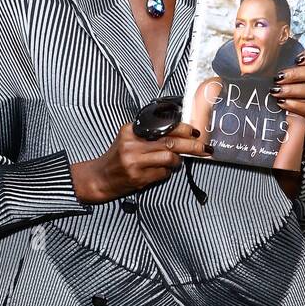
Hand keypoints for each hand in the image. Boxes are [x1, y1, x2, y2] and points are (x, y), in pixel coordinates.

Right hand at [71, 121, 211, 203]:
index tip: (195, 132)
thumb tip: (180, 134)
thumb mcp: (129, 140)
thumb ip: (149, 135)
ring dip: (177, 161)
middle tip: (204, 148)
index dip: (183, 129)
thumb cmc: (118, 158)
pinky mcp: (137, 178)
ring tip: (175, 162)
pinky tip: (161, 172)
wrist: (100, 178)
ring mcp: (134, 161)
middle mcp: (132, 144)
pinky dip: (166, 173)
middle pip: (170, 142)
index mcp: (131, 131)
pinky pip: (162, 173)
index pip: (163, 127)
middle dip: (191, 146)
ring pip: (169, 158)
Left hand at [269, 46, 304, 137]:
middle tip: (278, 78)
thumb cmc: (279, 103)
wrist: (282, 130)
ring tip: (277, 92)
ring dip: (292, 89)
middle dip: (295, 74)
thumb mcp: (278, 83)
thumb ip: (276, 69)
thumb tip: (256, 56)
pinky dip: (295, 105)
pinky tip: (283, 103)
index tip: (297, 58)